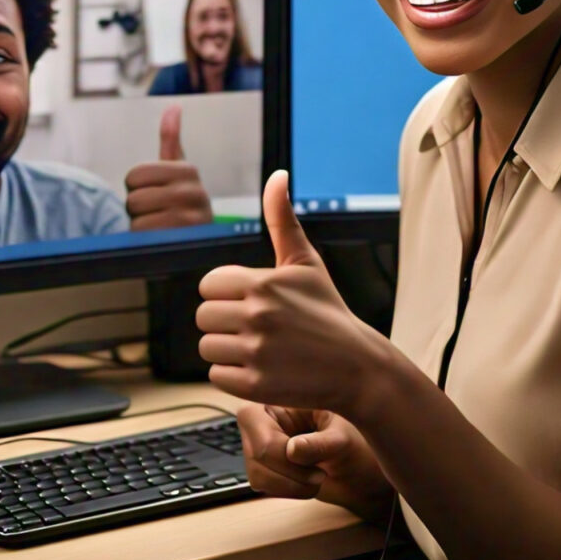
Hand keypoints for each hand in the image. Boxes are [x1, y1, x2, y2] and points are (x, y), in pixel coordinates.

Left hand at [124, 105, 212, 230]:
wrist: (198, 238)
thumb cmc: (181, 201)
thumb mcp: (177, 170)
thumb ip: (171, 140)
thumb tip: (173, 107)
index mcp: (188, 171)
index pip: (134, 175)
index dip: (136, 186)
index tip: (155, 190)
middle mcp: (194, 194)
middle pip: (134, 199)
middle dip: (138, 208)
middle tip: (156, 211)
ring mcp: (190, 220)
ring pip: (137, 220)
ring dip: (140, 225)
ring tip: (159, 224)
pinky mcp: (181, 242)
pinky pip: (142, 238)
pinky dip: (144, 241)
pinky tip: (159, 238)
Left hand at [196, 170, 384, 414]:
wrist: (357, 365)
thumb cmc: (326, 310)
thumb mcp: (305, 262)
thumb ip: (281, 218)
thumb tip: (278, 173)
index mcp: (262, 282)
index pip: (209, 284)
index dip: (225, 293)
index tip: (249, 301)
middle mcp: (257, 315)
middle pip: (204, 316)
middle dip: (223, 322)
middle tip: (254, 327)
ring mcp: (255, 352)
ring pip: (207, 347)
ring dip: (226, 350)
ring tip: (256, 347)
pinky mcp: (255, 386)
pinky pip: (216, 376)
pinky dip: (233, 375)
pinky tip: (260, 368)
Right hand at [236, 403, 392, 521]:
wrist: (362, 469)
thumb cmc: (357, 441)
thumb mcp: (345, 438)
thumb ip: (321, 444)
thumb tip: (292, 450)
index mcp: (281, 393)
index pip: (254, 420)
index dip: (280, 449)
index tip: (315, 463)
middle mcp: (264, 414)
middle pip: (256, 452)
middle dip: (290, 472)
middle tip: (319, 475)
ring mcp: (261, 439)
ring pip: (256, 472)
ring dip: (289, 485)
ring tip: (316, 479)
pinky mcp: (264, 463)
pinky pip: (260, 483)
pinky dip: (286, 490)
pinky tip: (306, 483)